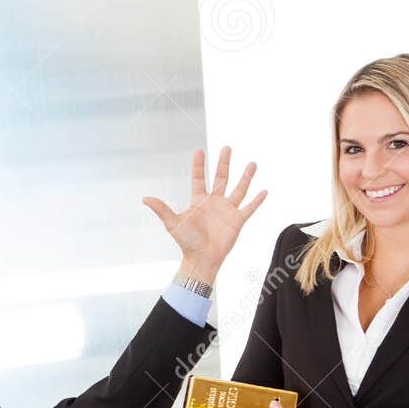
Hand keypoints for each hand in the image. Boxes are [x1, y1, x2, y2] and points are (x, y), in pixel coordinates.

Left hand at [144, 146, 267, 283]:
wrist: (201, 259)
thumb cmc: (186, 243)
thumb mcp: (173, 223)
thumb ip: (162, 209)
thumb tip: (145, 198)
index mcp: (199, 201)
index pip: (199, 178)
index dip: (199, 165)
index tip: (200, 151)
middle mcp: (214, 202)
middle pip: (221, 178)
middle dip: (224, 163)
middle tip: (227, 148)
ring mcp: (227, 210)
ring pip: (239, 189)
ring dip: (245, 177)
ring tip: (252, 163)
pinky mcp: (237, 220)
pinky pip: (249, 208)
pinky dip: (257, 200)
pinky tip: (264, 190)